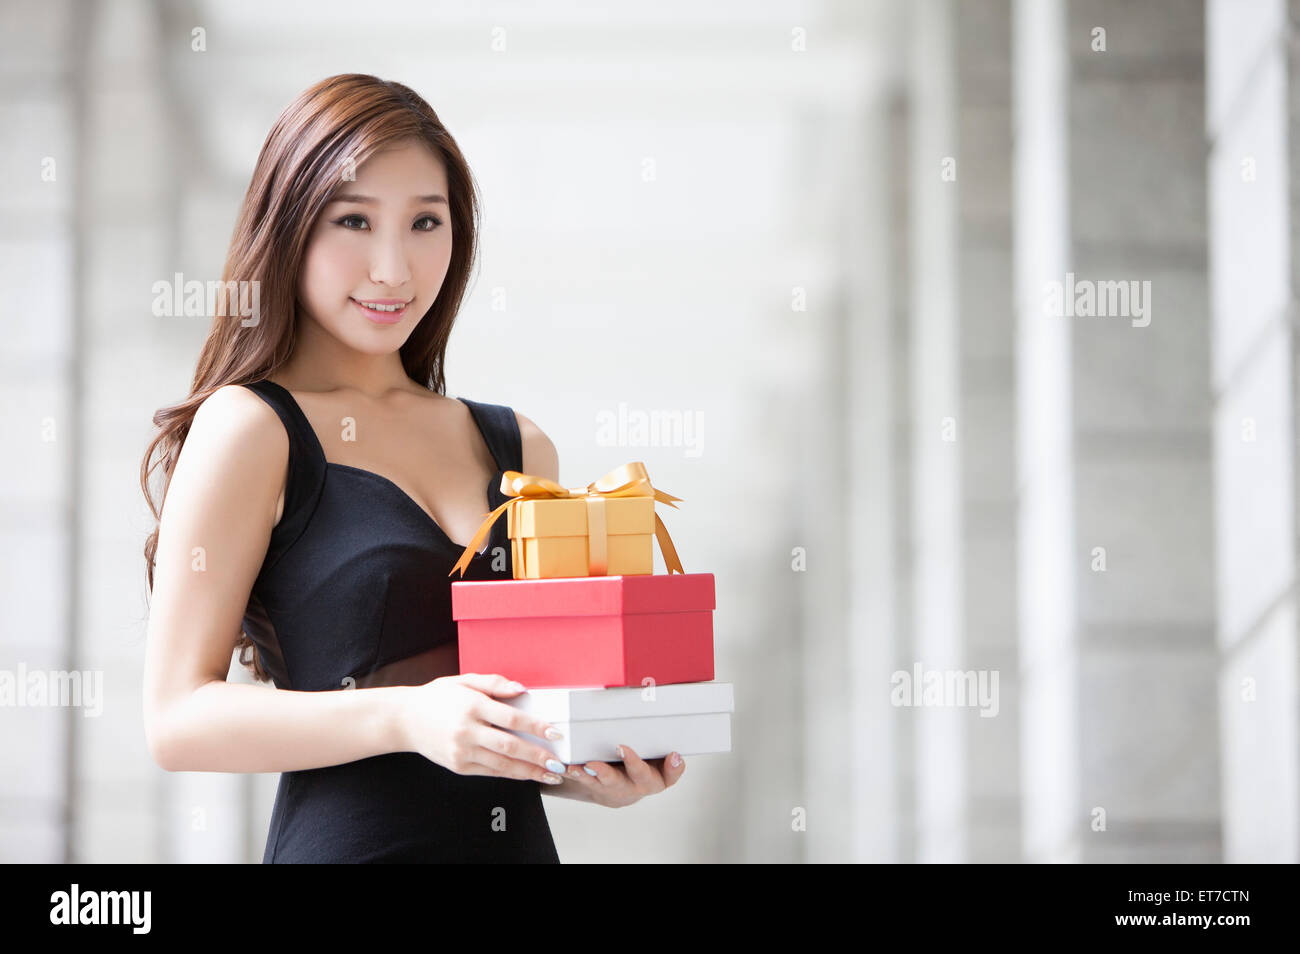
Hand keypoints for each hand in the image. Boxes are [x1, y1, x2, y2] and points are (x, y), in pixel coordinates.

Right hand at [398, 673, 568, 785]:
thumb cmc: (438, 697)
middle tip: (560, 762)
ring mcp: (461, 752)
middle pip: (510, 747)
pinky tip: (527, 774)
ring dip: (529, 772)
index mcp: (472, 706)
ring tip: (550, 774)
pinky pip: (490, 772)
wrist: (404, 720)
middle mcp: (467, 731)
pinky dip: (510, 774)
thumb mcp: (464, 681)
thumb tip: (522, 690)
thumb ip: (494, 683)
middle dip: (538, 756)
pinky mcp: (458, 766)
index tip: (556, 733)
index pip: (511, 719)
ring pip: (502, 765)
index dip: (536, 727)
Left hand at [561, 744, 685, 807]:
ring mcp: (615, 788)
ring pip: (606, 782)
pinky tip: (568, 766)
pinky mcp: (595, 786)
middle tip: (622, 748)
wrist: (620, 790)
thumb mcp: (658, 761)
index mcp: (656, 778)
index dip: (672, 768)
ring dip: (595, 773)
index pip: (669, 775)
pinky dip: (576, 773)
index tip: (673, 755)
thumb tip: (674, 750)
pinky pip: (584, 780)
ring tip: (586, 765)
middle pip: (638, 779)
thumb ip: (666, 755)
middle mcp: (636, 786)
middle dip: (632, 764)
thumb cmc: (641, 768)